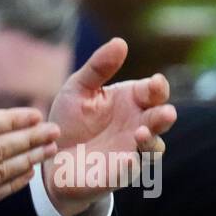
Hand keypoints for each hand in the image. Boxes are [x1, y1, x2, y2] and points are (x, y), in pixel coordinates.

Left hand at [44, 38, 175, 215]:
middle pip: (161, 119)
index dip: (158, 88)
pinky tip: (126, 160)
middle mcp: (138, 125)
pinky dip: (130, 166)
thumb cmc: (70, 119)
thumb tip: (120, 42)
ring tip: (141, 132)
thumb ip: (98, 68)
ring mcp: (132, 151)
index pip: (154, 92)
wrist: (51, 155)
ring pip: (153, 147)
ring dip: (151, 141)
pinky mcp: (119, 174)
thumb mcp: (79, 88)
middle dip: (164, 116)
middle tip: (164, 112)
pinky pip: (130, 171)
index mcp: (131, 100)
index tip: (155, 83)